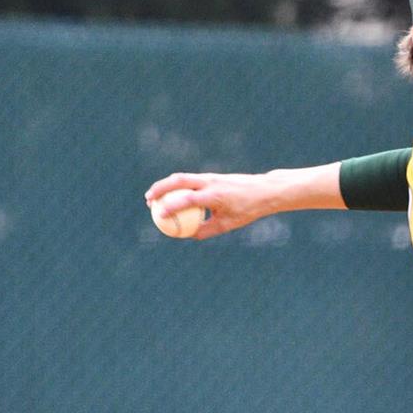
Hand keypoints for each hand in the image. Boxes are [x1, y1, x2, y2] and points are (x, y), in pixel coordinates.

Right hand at [142, 172, 266, 239]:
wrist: (264, 190)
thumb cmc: (248, 209)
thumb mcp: (229, 223)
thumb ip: (208, 229)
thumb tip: (190, 236)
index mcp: (214, 195)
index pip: (187, 199)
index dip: (171, 207)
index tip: (159, 215)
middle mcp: (210, 182)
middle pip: (178, 180)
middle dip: (160, 188)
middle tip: (148, 200)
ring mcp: (210, 177)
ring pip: (182, 177)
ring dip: (166, 185)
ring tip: (154, 197)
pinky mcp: (211, 176)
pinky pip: (190, 180)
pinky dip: (177, 186)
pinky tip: (170, 195)